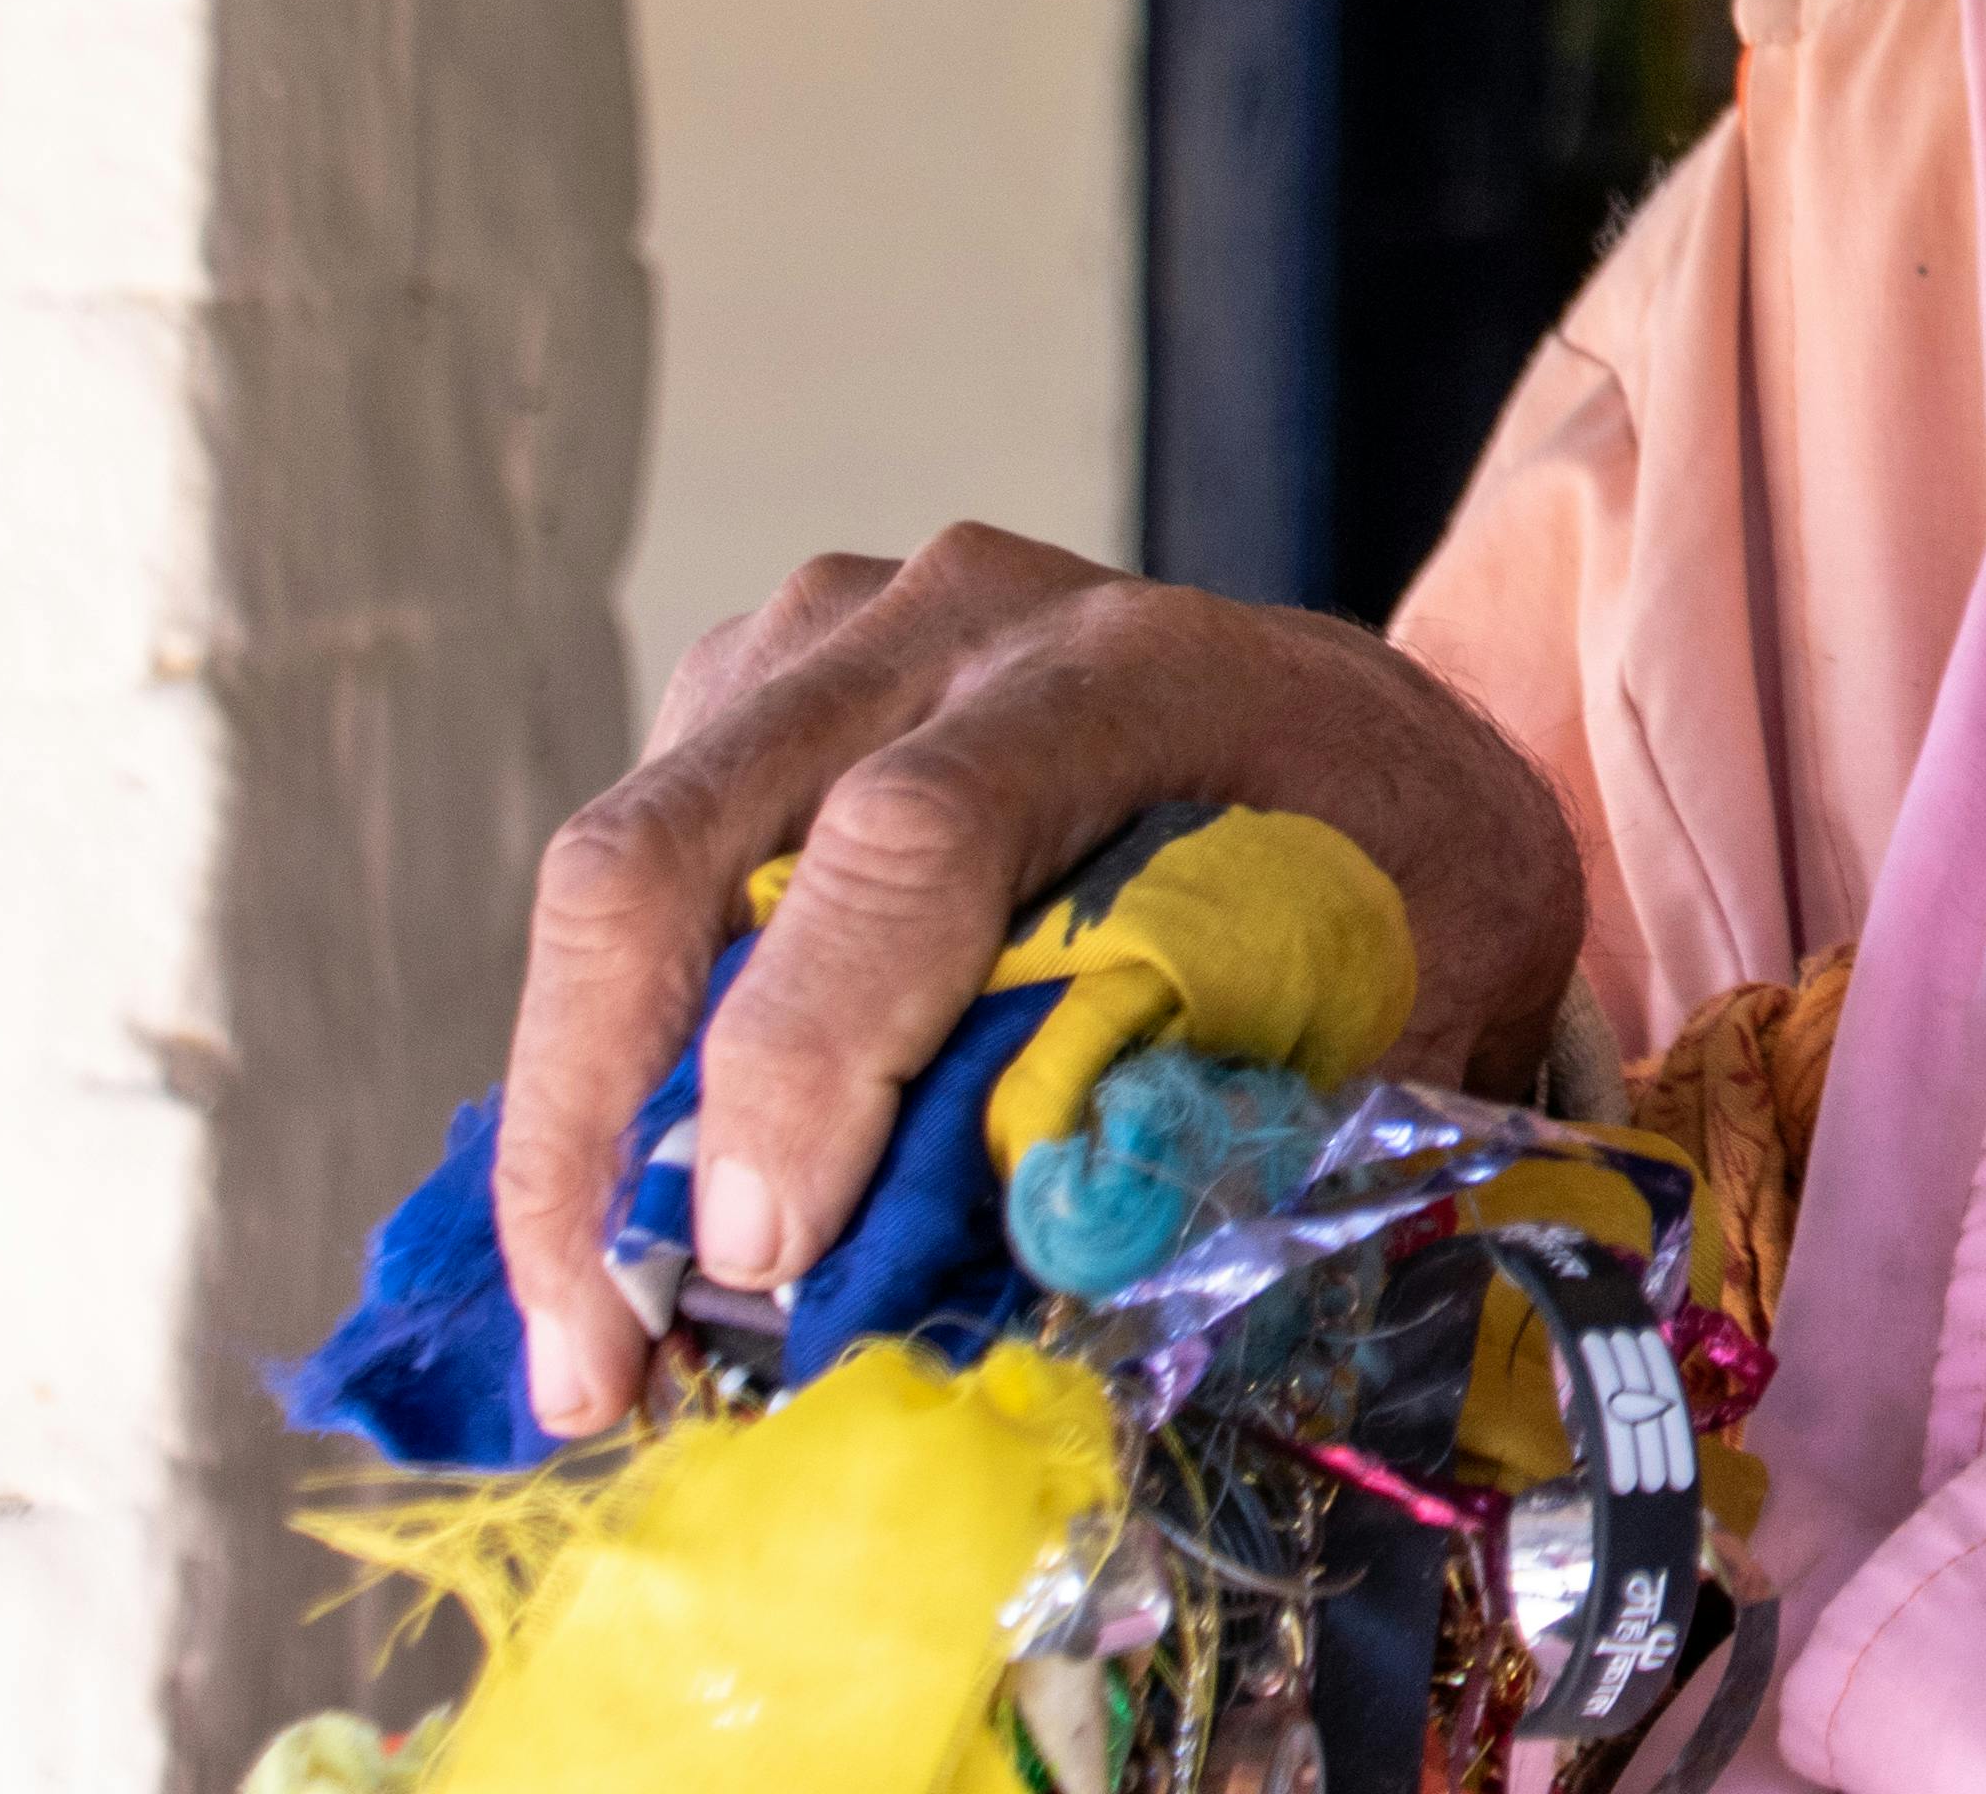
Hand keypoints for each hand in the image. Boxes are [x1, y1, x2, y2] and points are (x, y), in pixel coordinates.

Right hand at [493, 525, 1582, 1437]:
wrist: (1373, 744)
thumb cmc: (1401, 884)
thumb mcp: (1413, 992)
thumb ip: (1264, 1123)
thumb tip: (1067, 1298)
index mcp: (1138, 674)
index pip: (917, 836)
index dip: (813, 1050)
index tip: (761, 1254)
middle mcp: (961, 619)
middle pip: (684, 847)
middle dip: (608, 1126)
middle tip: (604, 1366)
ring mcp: (834, 641)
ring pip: (615, 874)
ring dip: (571, 1124)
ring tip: (595, 1350)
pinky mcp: (756, 696)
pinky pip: (624, 889)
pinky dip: (603, 1068)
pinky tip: (638, 1228)